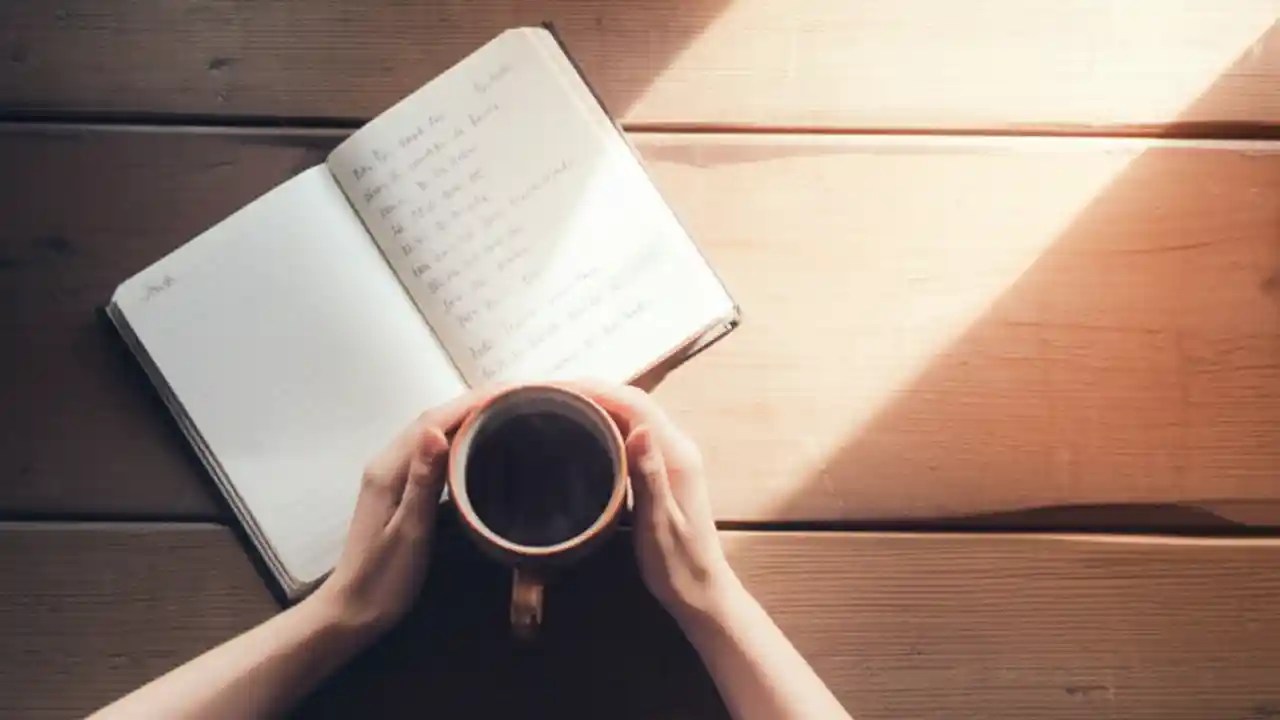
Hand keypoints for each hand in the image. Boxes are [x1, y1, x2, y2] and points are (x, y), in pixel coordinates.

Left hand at [309, 391, 486, 635]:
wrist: (352, 610)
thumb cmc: (383, 578)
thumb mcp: (408, 531)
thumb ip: (422, 480)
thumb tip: (435, 431)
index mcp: (388, 469)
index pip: (433, 421)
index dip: (472, 402)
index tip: (510, 391)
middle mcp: (387, 464)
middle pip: (432, 419)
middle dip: (473, 402)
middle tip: (517, 397)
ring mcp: (390, 474)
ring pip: (431, 432)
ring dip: (465, 416)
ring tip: (505, 411)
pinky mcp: (397, 487)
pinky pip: (430, 450)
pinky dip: (456, 437)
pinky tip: (477, 442)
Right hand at [570, 383, 740, 624]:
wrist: (702, 592)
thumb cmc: (679, 566)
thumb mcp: (659, 525)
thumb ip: (650, 476)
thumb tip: (639, 428)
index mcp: (677, 455)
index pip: (635, 404)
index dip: (596, 389)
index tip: (556, 386)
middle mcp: (675, 447)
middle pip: (631, 401)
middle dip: (589, 389)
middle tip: (544, 391)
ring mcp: (669, 455)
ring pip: (629, 413)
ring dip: (594, 401)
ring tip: (553, 401)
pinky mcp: (660, 467)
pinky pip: (628, 430)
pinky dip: (601, 420)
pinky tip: (577, 426)